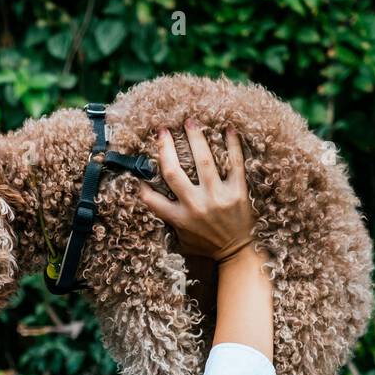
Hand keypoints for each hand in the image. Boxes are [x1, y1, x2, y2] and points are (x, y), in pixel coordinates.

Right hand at [138, 121, 256, 263]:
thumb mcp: (182, 238)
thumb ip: (169, 220)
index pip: (152, 199)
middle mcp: (195, 206)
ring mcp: (217, 197)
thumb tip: (152, 202)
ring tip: (190, 121)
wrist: (237, 253)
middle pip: (173, 172)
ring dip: (196, 138)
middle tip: (163, 130)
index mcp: (179, 218)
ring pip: (204, 161)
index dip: (141, 184)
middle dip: (166, 148)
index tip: (136, 169)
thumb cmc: (208, 245)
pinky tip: (228, 129)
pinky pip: (235, 164)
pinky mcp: (238, 192)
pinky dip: (232, 144)